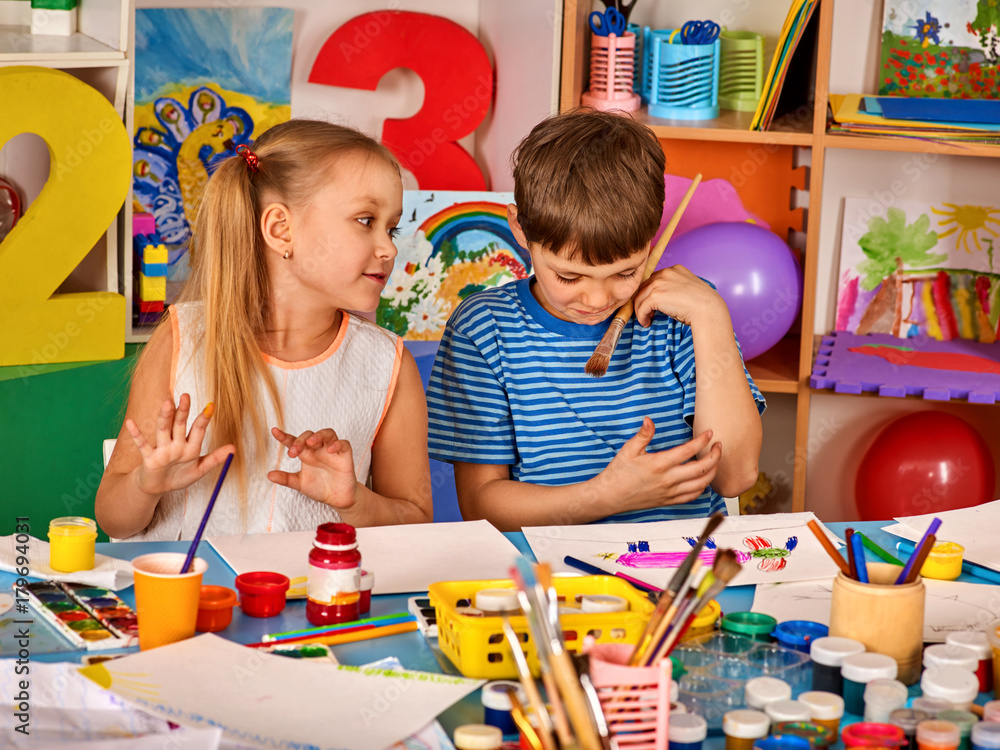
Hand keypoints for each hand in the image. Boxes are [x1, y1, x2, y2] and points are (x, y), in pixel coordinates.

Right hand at [125, 394, 233, 495]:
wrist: (158, 488)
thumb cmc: (179, 477)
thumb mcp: (199, 470)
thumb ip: (215, 459)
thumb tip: (233, 448)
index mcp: (190, 447)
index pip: (197, 430)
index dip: (204, 418)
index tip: (211, 405)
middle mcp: (176, 444)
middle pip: (180, 425)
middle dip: (183, 411)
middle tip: (186, 396)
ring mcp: (162, 449)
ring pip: (163, 430)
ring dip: (165, 417)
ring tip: (168, 403)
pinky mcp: (149, 457)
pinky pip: (142, 445)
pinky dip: (136, 434)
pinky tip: (131, 423)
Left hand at [268, 427, 360, 510]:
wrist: (337, 499)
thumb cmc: (319, 488)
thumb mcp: (299, 484)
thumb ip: (286, 479)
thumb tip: (269, 475)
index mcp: (306, 454)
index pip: (294, 441)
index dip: (284, 436)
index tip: (274, 431)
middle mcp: (318, 450)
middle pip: (310, 435)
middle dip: (300, 440)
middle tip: (293, 452)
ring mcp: (332, 451)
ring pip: (328, 433)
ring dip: (318, 435)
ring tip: (311, 443)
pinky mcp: (345, 456)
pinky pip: (344, 444)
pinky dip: (337, 444)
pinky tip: (330, 450)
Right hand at [598, 417, 721, 510]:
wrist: (610, 496)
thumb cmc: (618, 473)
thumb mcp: (628, 449)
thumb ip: (643, 434)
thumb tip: (650, 420)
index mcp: (659, 464)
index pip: (688, 451)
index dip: (702, 441)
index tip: (709, 433)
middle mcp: (668, 480)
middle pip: (702, 469)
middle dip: (715, 456)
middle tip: (718, 446)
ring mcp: (670, 492)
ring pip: (702, 484)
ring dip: (713, 471)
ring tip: (715, 461)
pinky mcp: (669, 501)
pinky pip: (692, 496)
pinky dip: (702, 487)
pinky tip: (703, 479)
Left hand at [633, 265, 730, 327]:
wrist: (708, 309)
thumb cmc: (702, 303)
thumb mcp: (688, 288)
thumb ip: (675, 288)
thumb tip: (662, 299)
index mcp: (675, 269)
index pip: (654, 278)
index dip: (650, 291)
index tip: (651, 302)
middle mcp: (666, 273)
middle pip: (644, 286)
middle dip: (643, 299)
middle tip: (646, 311)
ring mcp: (659, 284)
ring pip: (639, 297)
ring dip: (640, 309)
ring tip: (647, 319)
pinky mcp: (655, 296)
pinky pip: (641, 308)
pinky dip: (641, 317)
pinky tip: (647, 323)